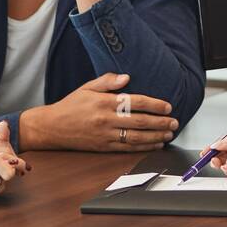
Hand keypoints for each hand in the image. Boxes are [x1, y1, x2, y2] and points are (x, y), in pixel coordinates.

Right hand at [22, 72, 176, 150]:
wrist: (51, 127)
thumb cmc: (70, 105)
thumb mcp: (87, 87)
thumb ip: (107, 81)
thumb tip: (127, 77)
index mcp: (103, 102)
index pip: (135, 102)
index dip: (154, 104)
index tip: (167, 106)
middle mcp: (105, 120)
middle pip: (139, 121)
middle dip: (160, 122)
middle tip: (174, 122)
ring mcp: (105, 136)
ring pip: (136, 137)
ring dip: (155, 137)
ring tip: (169, 134)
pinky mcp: (103, 147)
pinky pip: (127, 148)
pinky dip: (143, 147)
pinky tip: (155, 145)